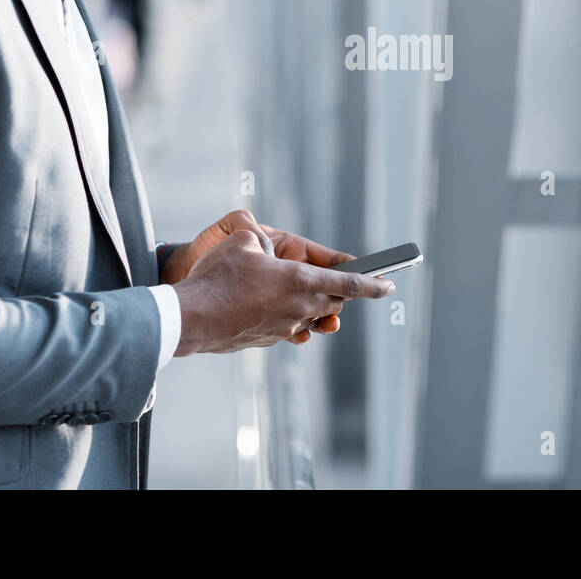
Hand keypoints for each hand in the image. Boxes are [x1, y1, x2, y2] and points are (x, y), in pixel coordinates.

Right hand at [161, 210, 358, 340]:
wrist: (189, 319)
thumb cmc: (216, 277)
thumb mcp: (242, 241)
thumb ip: (262, 239)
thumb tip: (264, 248)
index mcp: (301, 281)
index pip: (351, 284)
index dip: (374, 284)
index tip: (390, 285)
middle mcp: (299, 308)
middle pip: (333, 300)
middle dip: (341, 291)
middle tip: (343, 280)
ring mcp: (284, 328)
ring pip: (312, 315)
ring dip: (314, 304)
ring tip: (301, 289)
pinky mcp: (267, 341)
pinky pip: (290, 327)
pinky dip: (290, 315)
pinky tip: (276, 305)